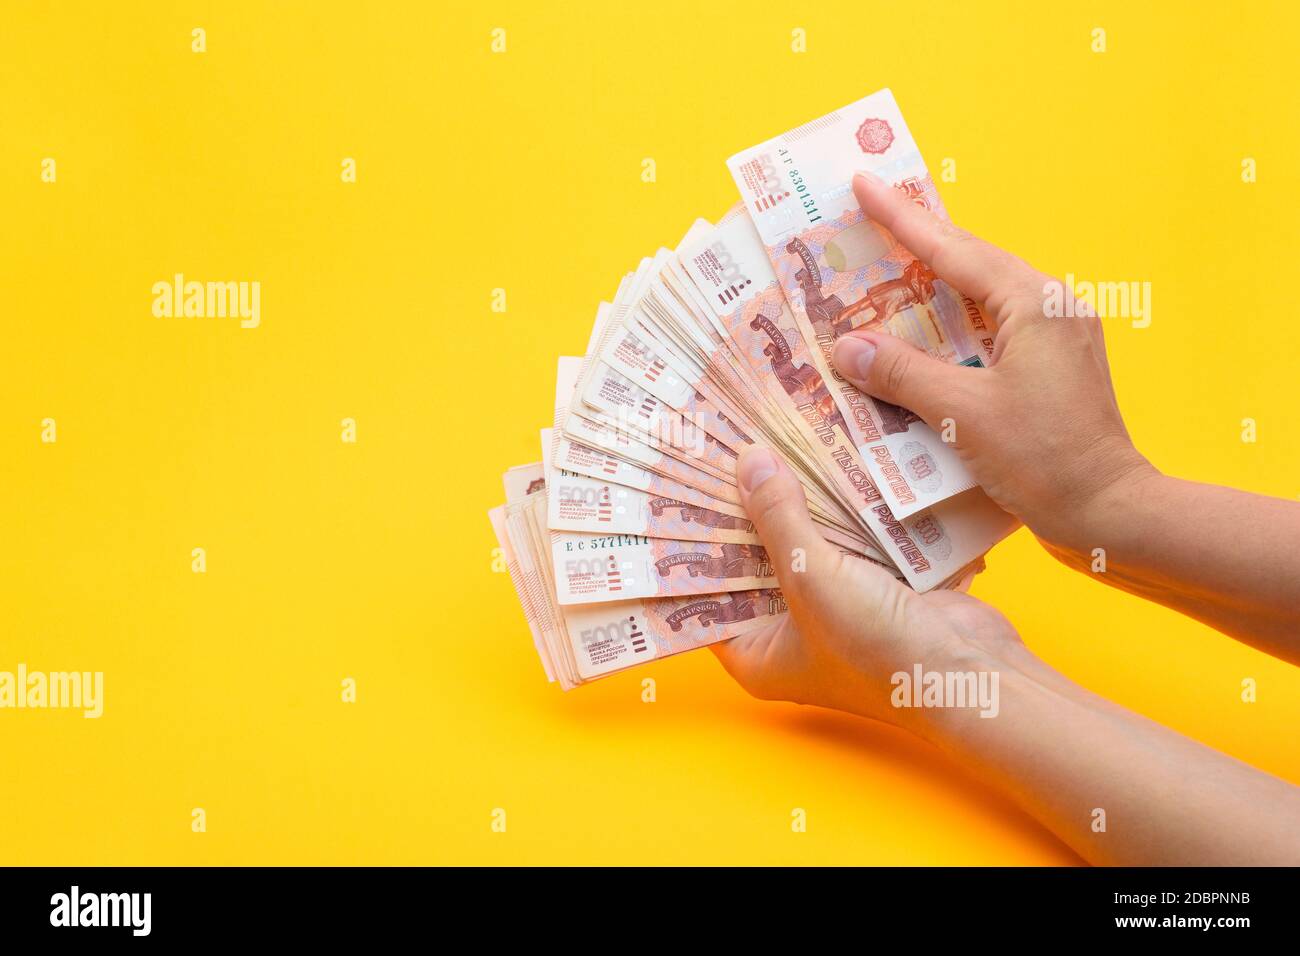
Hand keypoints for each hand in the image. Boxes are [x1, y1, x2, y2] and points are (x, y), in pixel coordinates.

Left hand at [711, 446, 1021, 726]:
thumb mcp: (812, 579)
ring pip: (798, 540)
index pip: (703, 592)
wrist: (976, 673)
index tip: (674, 491)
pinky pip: (840, 535)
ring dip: (790, 497)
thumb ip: (778, 518)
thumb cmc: (881, 650)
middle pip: (750, 558)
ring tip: (762, 437)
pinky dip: (834, 502)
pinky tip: (821, 453)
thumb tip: (747, 461)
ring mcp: (830, 606)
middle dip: (741, 508)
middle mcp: (786, 631)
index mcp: (755, 652)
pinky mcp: (869, 583)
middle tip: (717, 448)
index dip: (688, 545)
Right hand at [828, 171, 1156, 560]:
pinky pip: (992, 327)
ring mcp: (1058, 335)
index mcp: (1033, 303)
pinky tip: (924, 334)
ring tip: (886, 268)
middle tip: (868, 215)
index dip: (901, 218)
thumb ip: (904, 374)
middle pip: (970, 261)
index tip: (864, 185)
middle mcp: (1050, 307)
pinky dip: (952, 324)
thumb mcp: (963, 414)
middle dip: (917, 240)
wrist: (1109, 510)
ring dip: (933, 284)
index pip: (952, 250)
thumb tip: (848, 348)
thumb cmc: (1044, 459)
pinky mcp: (1053, 366)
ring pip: (981, 295)